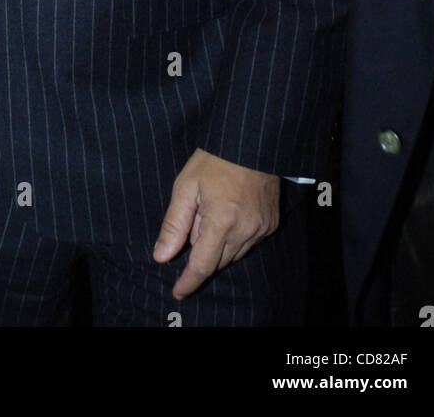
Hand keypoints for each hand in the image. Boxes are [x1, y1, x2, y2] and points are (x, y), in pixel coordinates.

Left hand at [153, 148, 278, 298]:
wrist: (251, 142)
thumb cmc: (214, 160)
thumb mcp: (186, 186)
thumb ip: (174, 224)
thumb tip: (161, 256)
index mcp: (222, 221)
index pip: (202, 265)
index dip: (189, 282)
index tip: (178, 292)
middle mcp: (246, 230)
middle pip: (218, 261)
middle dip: (202, 253)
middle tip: (196, 219)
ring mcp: (262, 228)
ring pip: (234, 254)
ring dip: (219, 245)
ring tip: (214, 209)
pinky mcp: (272, 224)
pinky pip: (249, 243)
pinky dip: (236, 237)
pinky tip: (230, 213)